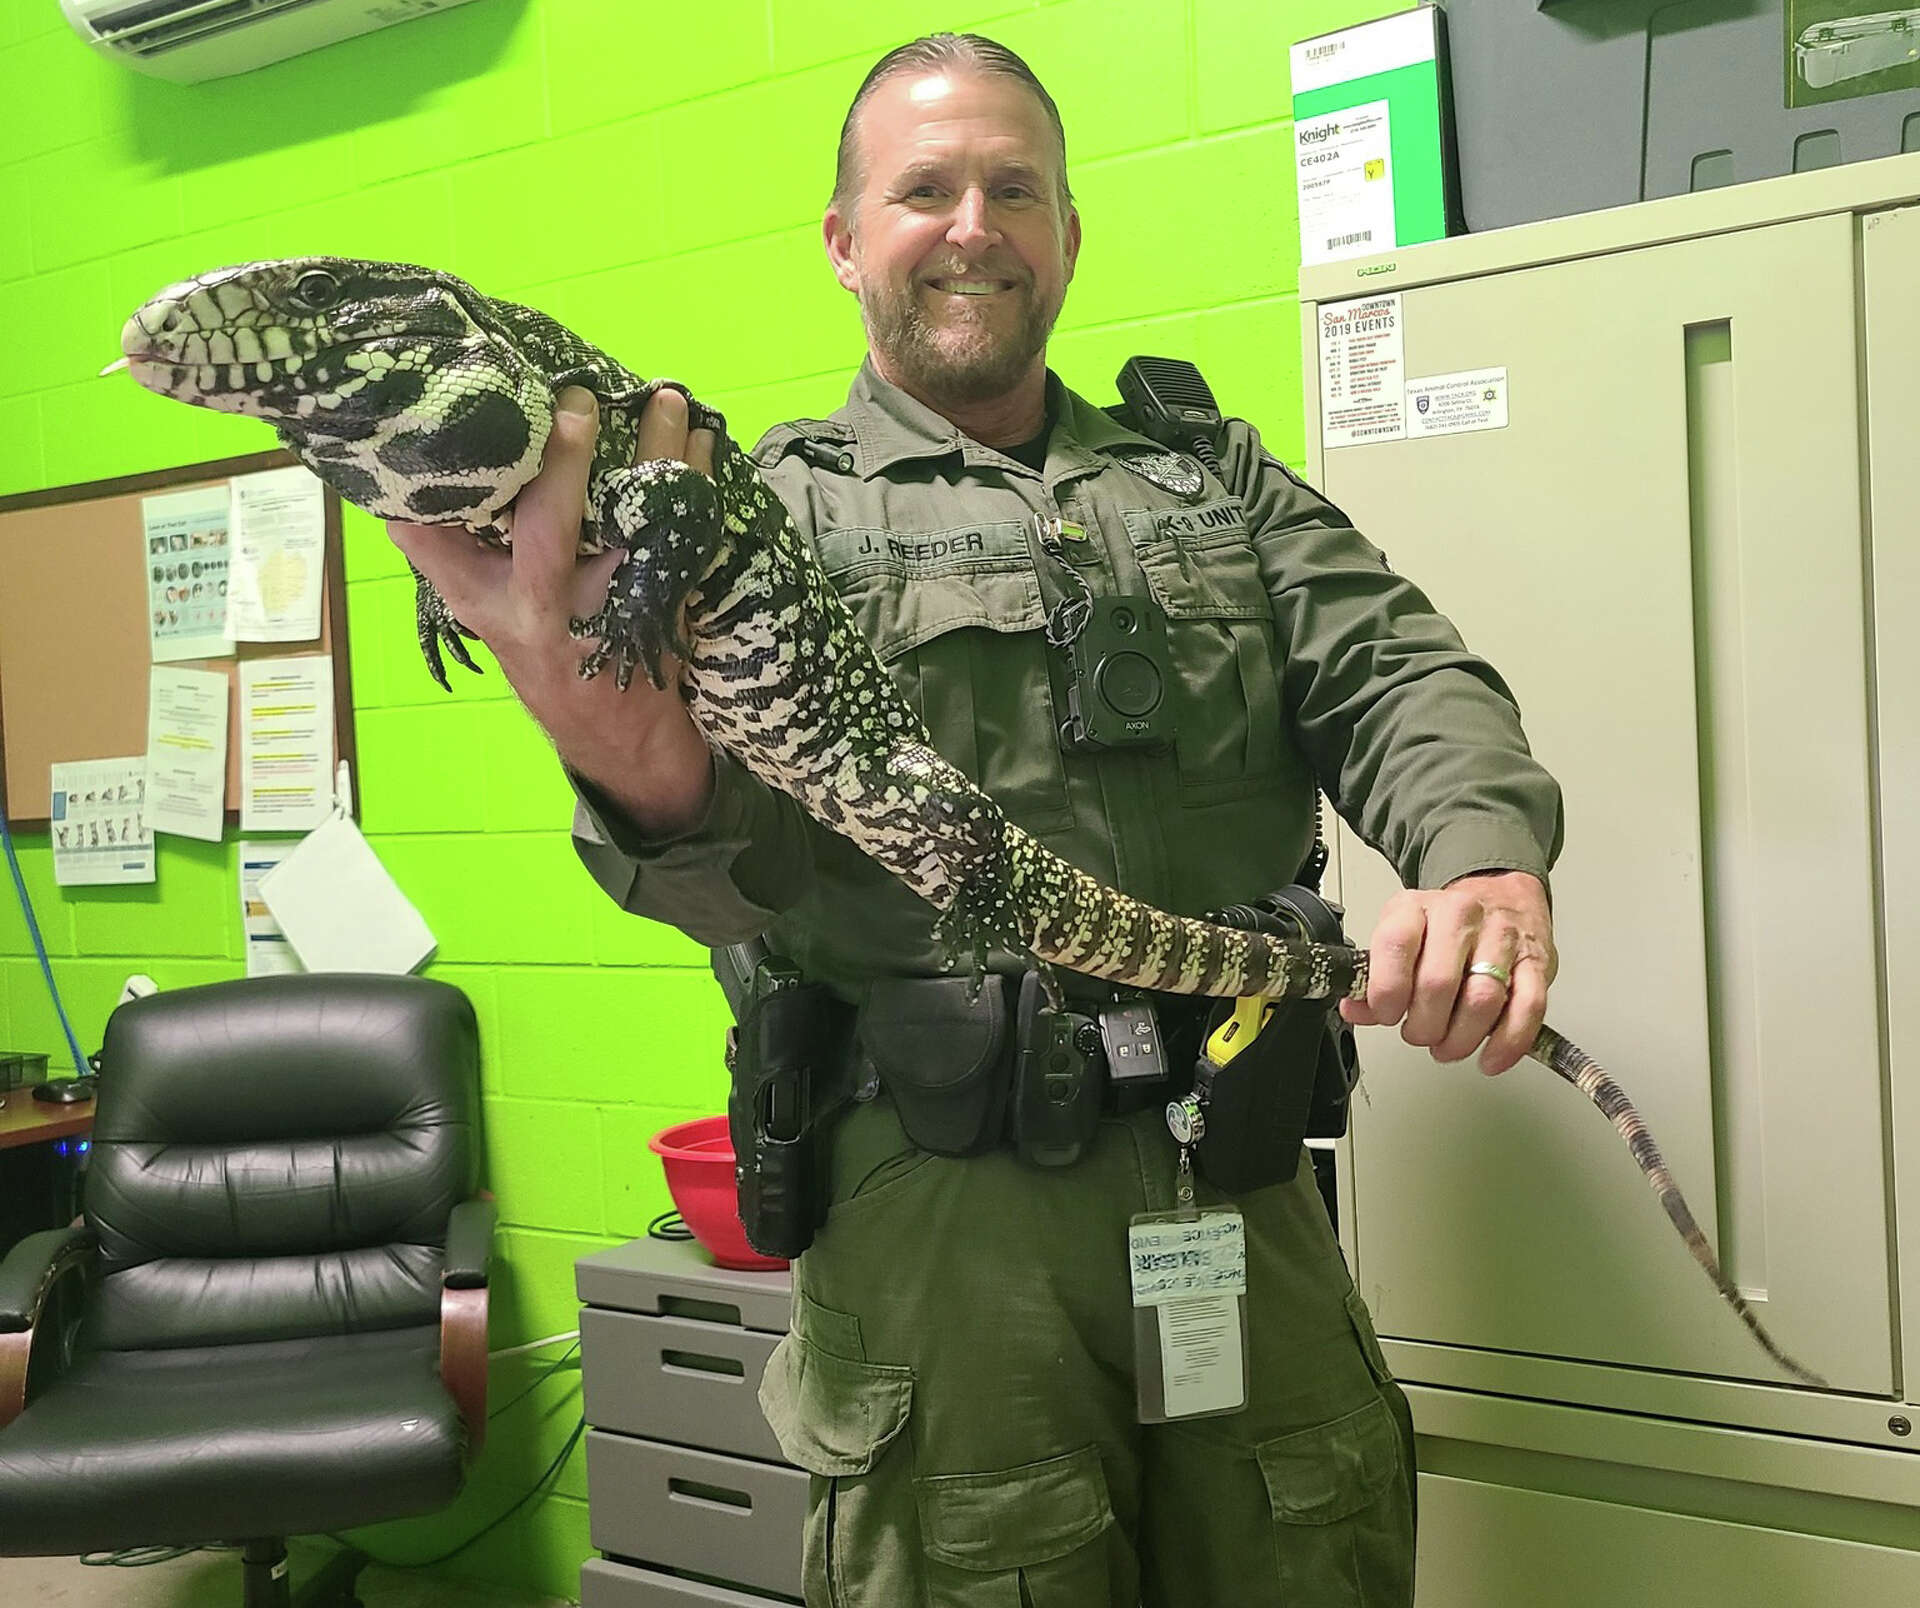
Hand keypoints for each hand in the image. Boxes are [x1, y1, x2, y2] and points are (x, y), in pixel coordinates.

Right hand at [386, 386, 718, 832]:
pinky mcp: (658, 608)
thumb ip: (454, 556)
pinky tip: (698, 439)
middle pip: (545, 531)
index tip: (432, 422)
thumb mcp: (484, 616)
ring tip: (665, 401)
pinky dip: (696, 485)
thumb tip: (410, 477)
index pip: (432, 540)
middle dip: (562, 465)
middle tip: (577, 403)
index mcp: (484, 602)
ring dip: (654, 458)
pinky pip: (682, 538)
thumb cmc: (544, 660)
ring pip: (632, 527)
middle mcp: (539, 607)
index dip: (426, 487)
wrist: (618, 736)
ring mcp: (604, 609)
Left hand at [1338, 870, 1555, 1075]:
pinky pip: (1527, 1009)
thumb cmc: (1443, 926)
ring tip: (1447, 1047)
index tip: (1385, 1014)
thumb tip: (1356, 1010)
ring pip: (1482, 1000)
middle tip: (1418, 1034)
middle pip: (1438, 982)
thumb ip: (1374, 976)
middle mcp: (1461, 916)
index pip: (1396, 944)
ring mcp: (1502, 939)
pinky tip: (1489, 1058)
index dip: (1387, 990)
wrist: (1501, 896)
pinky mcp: (1536, 963)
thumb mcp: (1399, 935)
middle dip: (1423, 1025)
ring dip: (1459, 1039)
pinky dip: (1507, 1043)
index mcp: (1417, 907)